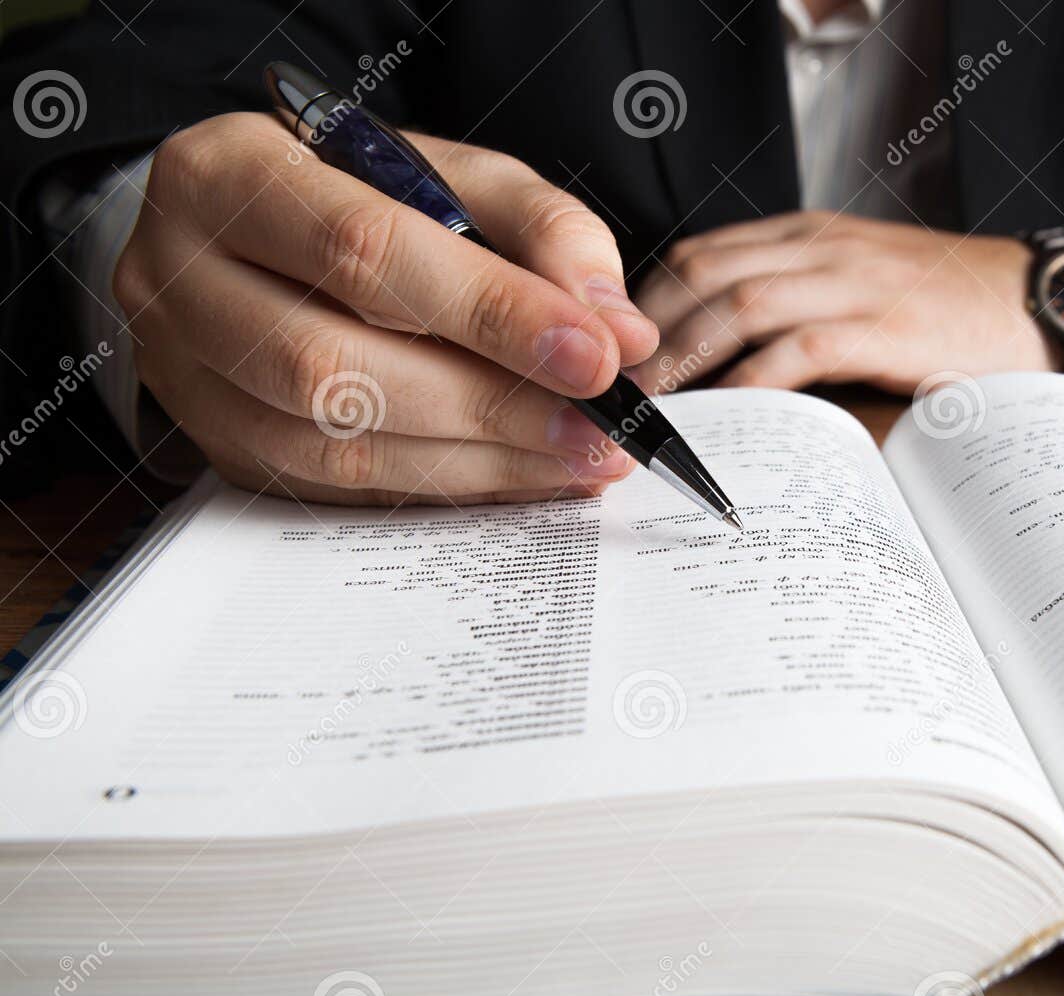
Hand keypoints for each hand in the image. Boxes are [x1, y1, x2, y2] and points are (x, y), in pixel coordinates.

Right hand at [113, 113, 657, 504]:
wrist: (240, 232)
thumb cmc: (355, 194)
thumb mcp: (451, 175)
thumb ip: (541, 231)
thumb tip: (618, 329)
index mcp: (227, 175)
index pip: (364, 251)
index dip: (491, 312)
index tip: (595, 355)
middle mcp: (181, 278)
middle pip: (339, 367)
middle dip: (492, 405)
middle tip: (598, 428)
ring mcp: (188, 375)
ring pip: (335, 445)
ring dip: (478, 463)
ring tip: (578, 458)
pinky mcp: (220, 446)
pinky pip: (340, 490)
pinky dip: (447, 489)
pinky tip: (523, 476)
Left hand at [633, 211, 1063, 393]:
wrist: (1044, 304)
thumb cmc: (954, 311)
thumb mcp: (867, 288)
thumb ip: (803, 309)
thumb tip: (728, 370)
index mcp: (813, 235)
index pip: (703, 253)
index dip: (649, 305)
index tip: (622, 359)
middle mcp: (823, 247)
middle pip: (702, 273)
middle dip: (649, 335)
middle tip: (618, 393)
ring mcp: (854, 281)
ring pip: (737, 305)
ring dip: (684, 360)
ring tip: (654, 412)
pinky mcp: (886, 325)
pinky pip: (796, 349)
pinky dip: (749, 383)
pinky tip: (725, 417)